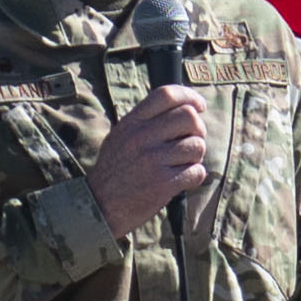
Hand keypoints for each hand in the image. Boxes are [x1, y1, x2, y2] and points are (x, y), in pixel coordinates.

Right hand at [95, 83, 213, 235]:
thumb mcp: (121, 135)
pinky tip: (182, 180)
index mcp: (132, 122)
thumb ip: (146, 120)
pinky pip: (196, 172)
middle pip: (189, 118)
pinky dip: (194, 176)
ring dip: (196, 155)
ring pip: (197, 146)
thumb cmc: (115, 169)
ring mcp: (153, 160)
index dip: (190, 96)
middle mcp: (142, 137)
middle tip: (191, 140)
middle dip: (198, 129)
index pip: (166, 95)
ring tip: (182, 163)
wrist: (100, 205)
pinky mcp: (163, 183)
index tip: (200, 106)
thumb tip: (185, 107)